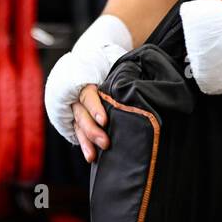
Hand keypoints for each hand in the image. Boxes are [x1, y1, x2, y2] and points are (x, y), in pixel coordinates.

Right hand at [43, 13, 131, 147]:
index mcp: (86, 80)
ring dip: (87, 141)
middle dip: (92, 130)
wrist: (93, 64)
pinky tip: (91, 157)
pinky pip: (77, 133)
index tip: (104, 121)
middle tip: (105, 142)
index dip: (95, 108)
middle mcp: (77, 95)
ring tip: (93, 156)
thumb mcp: (115, 66)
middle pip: (82, 113)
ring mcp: (75, 108)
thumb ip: (124, 75)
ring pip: (78, 125)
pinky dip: (84, 145)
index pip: (88, 95)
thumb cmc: (109, 65)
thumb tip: (146, 83)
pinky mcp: (76, 119)